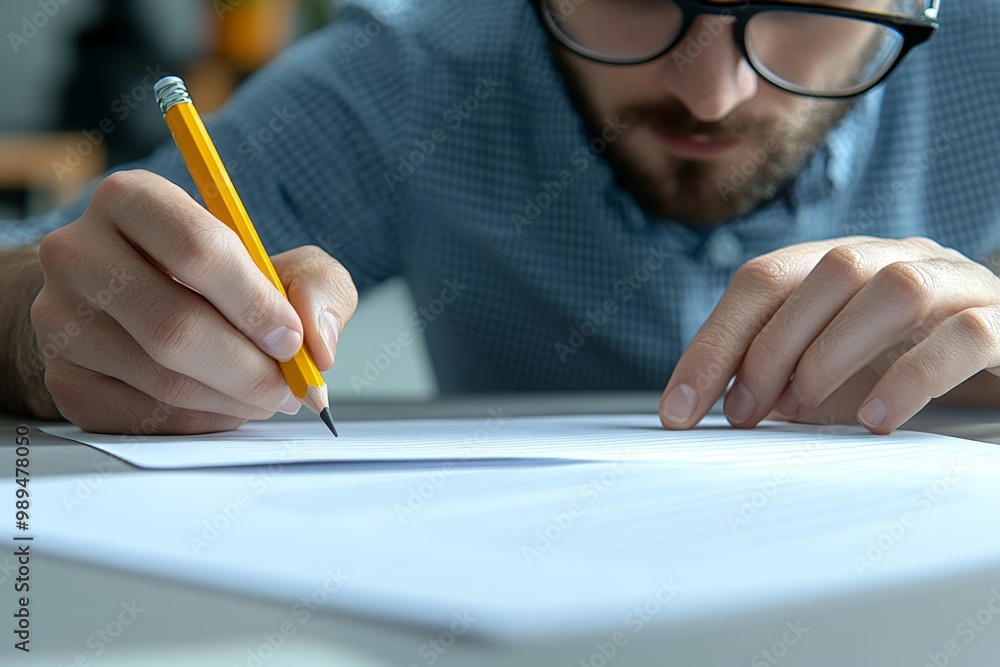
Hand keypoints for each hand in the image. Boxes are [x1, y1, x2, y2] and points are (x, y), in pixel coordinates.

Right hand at [30, 169, 356, 433]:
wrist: (135, 305)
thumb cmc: (217, 281)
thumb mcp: (282, 263)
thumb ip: (318, 286)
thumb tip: (317, 339)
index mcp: (132, 200)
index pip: (196, 249)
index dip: (255, 303)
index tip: (292, 339)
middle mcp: (78, 253)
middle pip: (175, 326)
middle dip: (250, 368)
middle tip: (290, 387)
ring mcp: (59, 320)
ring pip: (162, 380)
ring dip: (233, 399)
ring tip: (266, 394)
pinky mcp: (62, 378)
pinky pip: (144, 418)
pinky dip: (202, 421)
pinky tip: (224, 404)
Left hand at [659, 236, 999, 433]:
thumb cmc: (901, 362)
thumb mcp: (828, 368)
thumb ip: (775, 378)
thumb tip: (705, 413)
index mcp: (842, 263)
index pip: (763, 280)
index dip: (713, 343)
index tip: (678, 411)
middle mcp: (896, 257)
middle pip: (826, 272)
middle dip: (769, 348)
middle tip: (744, 414)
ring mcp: (956, 282)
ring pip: (894, 289)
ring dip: (832, 354)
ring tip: (800, 411)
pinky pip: (965, 335)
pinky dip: (913, 378)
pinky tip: (875, 421)